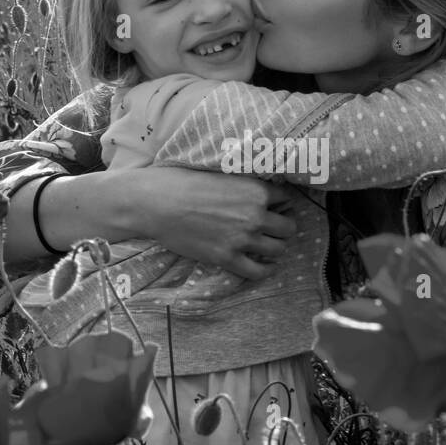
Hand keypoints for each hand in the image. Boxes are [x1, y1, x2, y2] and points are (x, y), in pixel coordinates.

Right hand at [132, 166, 297, 279]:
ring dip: (276, 247)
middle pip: (288, 227)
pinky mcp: (226, 258)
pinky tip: (264, 265)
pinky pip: (258, 271)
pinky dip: (265, 270)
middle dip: (283, 227)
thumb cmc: (183, 181)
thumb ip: (244, 184)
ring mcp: (242, 239)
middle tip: (274, 228)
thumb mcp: (221, 173)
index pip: (286, 199)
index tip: (275, 208)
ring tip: (268, 245)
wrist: (156, 203)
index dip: (281, 204)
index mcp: (255, 190)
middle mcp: (255, 215)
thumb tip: (257, 189)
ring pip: (278, 249)